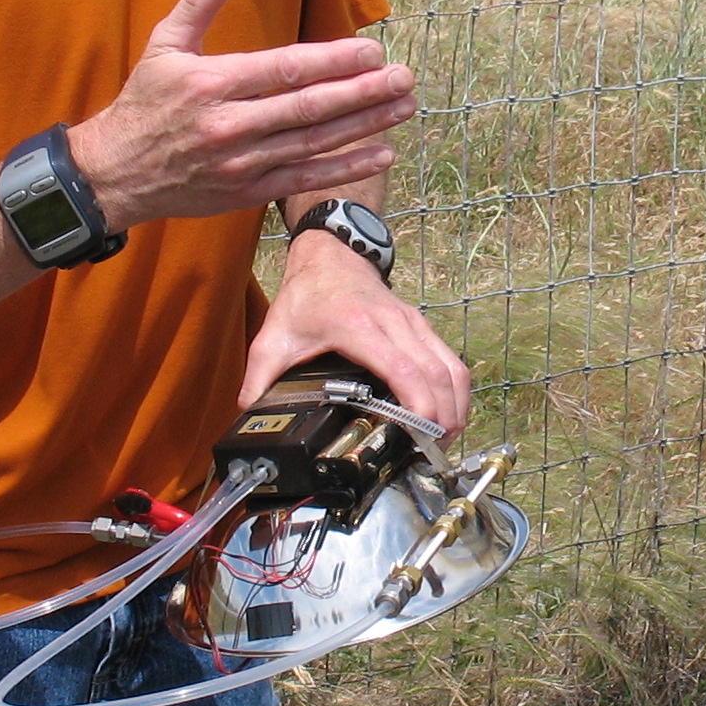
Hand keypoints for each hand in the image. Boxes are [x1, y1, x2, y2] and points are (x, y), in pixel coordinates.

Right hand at [68, 0, 416, 233]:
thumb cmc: (144, 103)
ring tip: (404, 107)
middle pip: (308, 108)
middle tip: (404, 78)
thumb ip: (200, 2)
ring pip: (314, 143)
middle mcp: (230, 125)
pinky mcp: (247, 192)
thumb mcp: (163, 45)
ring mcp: (241, 163)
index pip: (285, 69)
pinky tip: (382, 153)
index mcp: (212, 83)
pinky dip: (345, 167)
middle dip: (362, 93)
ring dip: (365, 126)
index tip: (371, 52)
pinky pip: (305, 177)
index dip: (332, 61)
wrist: (114, 173)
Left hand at [241, 228, 470, 432]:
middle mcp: (393, 323)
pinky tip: (447, 414)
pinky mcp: (421, 326)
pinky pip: (449, 360)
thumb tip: (249, 416)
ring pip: (450, 367)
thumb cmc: (307, 294)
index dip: (417, 402)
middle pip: (434, 374)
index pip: (400, 367)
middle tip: (432, 452)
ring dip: (455, 406)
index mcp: (357, 326)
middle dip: (442, 417)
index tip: (420, 432)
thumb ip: (258, 378)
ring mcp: (413, 323)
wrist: (330, 254)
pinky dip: (455, 390)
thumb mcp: (274, 336)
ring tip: (443, 441)